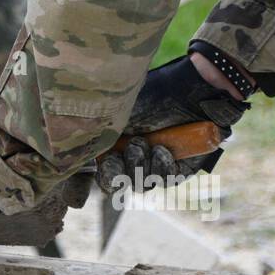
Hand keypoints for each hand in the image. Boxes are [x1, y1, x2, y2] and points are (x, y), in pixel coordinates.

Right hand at [97, 53, 249, 194]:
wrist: (192, 90)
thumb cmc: (153, 95)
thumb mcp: (119, 113)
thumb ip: (100, 136)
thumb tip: (81, 158)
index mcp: (115, 142)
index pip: (103, 171)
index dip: (99, 178)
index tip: (101, 174)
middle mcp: (134, 155)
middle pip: (120, 183)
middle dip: (122, 169)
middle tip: (133, 145)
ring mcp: (157, 163)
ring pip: (143, 184)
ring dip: (142, 166)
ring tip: (148, 143)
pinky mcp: (180, 168)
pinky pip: (165, 181)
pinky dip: (162, 168)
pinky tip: (163, 150)